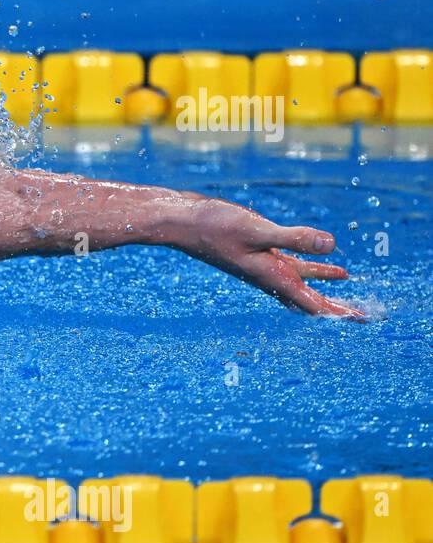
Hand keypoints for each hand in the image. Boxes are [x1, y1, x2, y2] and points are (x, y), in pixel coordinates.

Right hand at [184, 199, 364, 318]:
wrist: (181, 223)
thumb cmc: (214, 227)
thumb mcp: (257, 230)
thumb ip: (294, 238)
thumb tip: (331, 244)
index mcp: (273, 277)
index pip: (313, 304)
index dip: (339, 313)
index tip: (361, 320)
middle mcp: (269, 275)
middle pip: (309, 299)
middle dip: (334, 306)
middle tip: (360, 314)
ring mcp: (262, 263)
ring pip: (300, 279)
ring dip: (323, 283)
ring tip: (345, 278)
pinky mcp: (256, 250)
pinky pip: (290, 263)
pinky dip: (308, 264)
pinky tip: (317, 255)